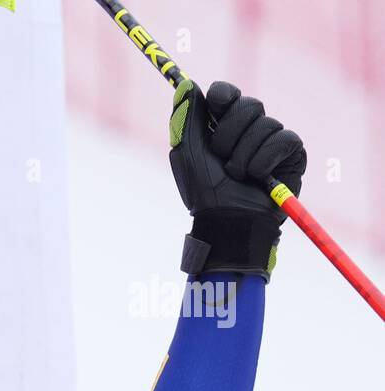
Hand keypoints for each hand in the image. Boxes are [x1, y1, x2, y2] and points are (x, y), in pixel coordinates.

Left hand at [169, 79, 307, 279]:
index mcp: (221, 125)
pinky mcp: (293, 152)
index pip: (226, 92)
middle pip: (248, 104)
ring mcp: (272, 139)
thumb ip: (186, 118)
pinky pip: (283, 139)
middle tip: (221, 157)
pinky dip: (264, 160)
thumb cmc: (204, 192)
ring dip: (243, 155)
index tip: (216, 107)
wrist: (226, 220)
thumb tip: (186, 82)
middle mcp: (248, 128)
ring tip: (237, 175)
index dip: (222, 96)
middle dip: (228, 134)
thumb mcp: (187, 153)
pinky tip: (257, 177)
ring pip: (265, 123)